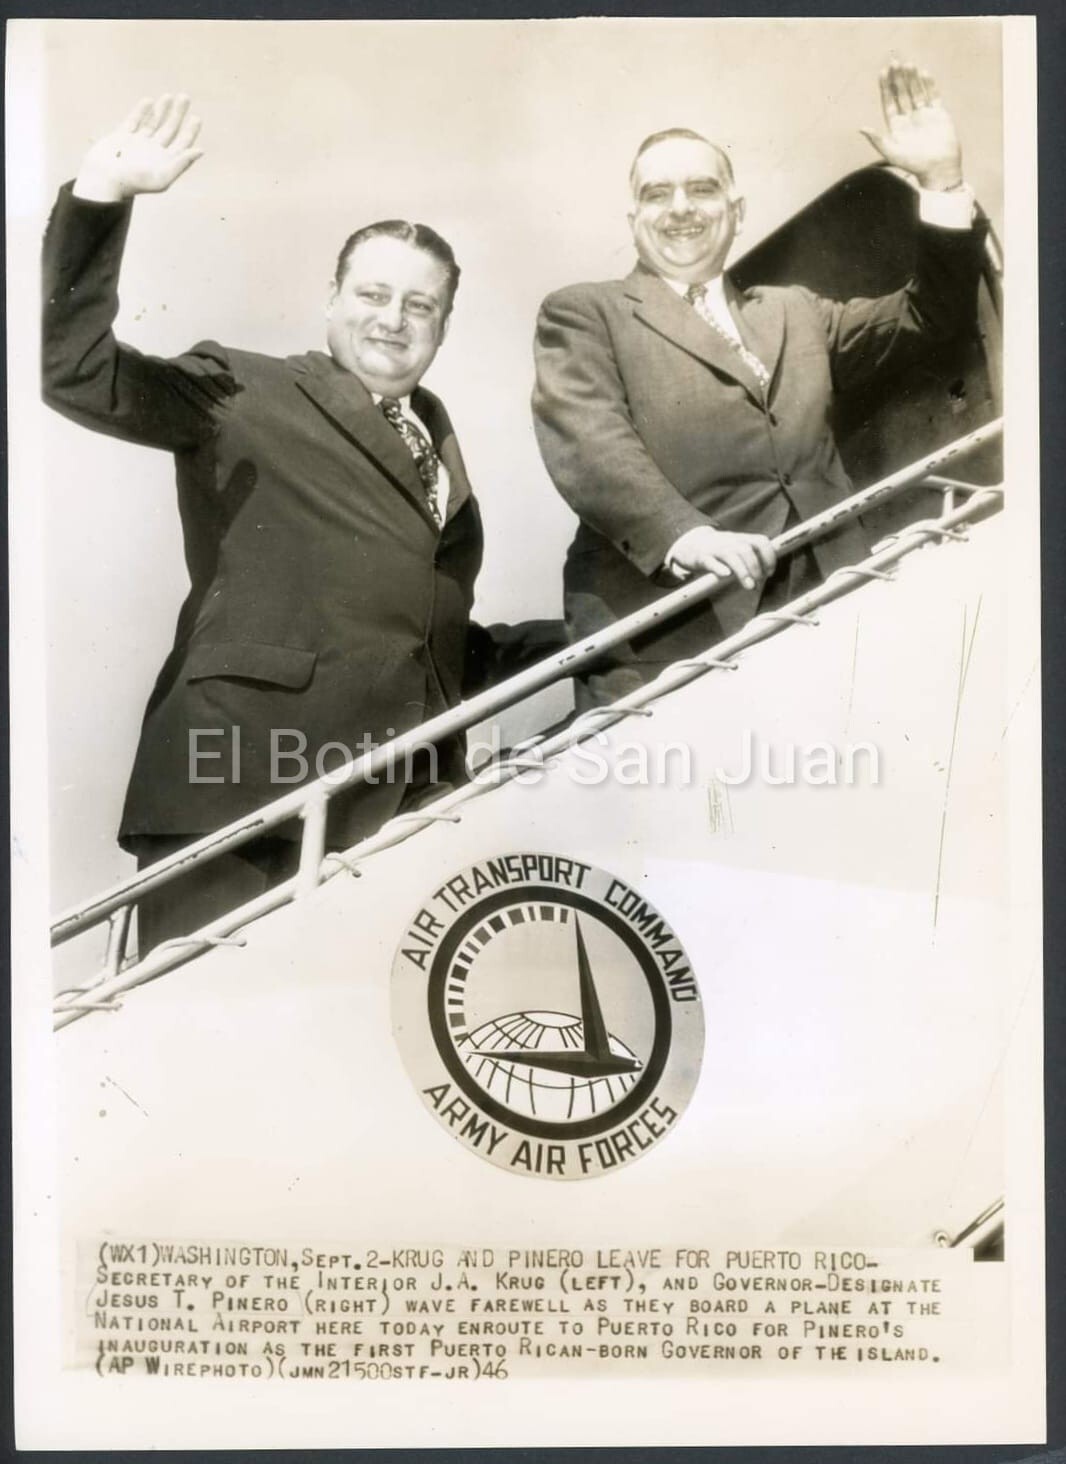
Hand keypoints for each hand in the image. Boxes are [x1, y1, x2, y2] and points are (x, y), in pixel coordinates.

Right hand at [73, 94, 202, 203]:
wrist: (103, 179)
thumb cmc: (133, 182)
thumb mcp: (162, 177)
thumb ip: (181, 164)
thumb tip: (200, 150)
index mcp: (164, 162)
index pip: (182, 144)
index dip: (190, 132)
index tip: (196, 118)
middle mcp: (152, 152)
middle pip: (169, 129)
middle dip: (178, 114)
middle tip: (185, 97)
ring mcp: (137, 143)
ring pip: (153, 123)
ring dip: (162, 109)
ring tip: (169, 96)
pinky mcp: (122, 136)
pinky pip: (134, 120)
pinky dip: (141, 111)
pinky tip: (149, 101)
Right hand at [664, 526, 775, 590]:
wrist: (690, 543)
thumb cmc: (718, 550)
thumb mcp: (736, 547)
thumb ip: (751, 557)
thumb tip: (767, 574)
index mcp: (741, 538)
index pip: (760, 541)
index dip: (769, 556)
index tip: (770, 572)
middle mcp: (730, 541)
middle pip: (746, 550)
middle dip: (756, 567)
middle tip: (758, 583)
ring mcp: (715, 548)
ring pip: (731, 556)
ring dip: (743, 571)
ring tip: (749, 586)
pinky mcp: (702, 558)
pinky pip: (710, 561)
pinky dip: (719, 568)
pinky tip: (726, 575)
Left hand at [860, 61, 962, 191]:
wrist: (938, 169)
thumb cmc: (914, 164)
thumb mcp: (891, 152)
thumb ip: (877, 139)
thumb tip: (861, 128)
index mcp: (896, 126)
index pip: (889, 102)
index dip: (886, 87)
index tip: (883, 72)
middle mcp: (909, 119)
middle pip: (902, 94)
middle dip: (898, 79)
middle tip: (895, 62)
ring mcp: (924, 115)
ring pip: (916, 92)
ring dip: (912, 78)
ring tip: (908, 64)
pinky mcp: (938, 114)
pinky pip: (933, 95)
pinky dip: (929, 85)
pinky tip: (924, 73)